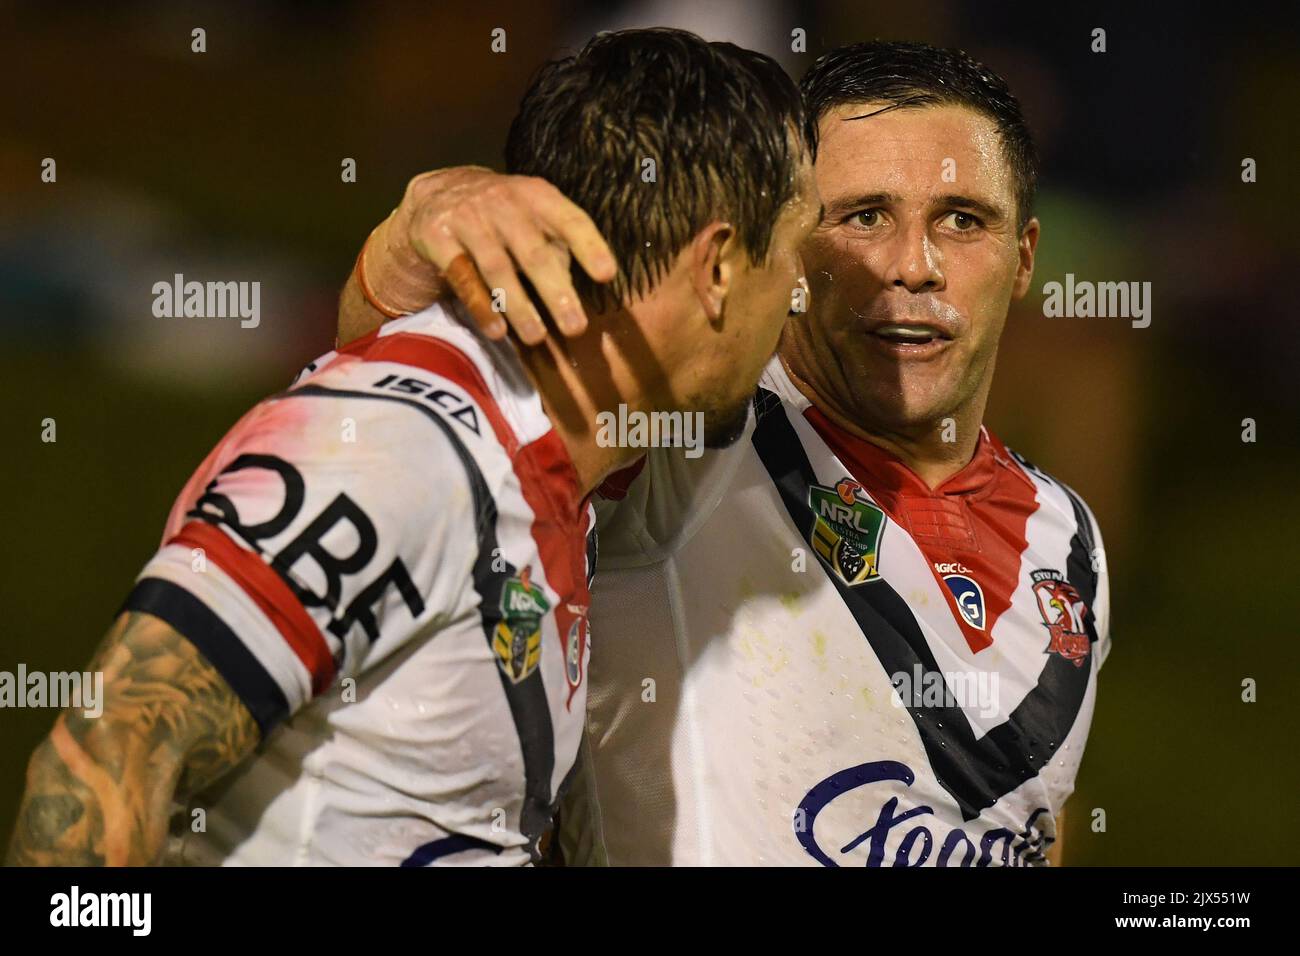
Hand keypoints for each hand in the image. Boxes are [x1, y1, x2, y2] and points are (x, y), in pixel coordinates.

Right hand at [392, 167, 617, 343]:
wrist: (437, 194)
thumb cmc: (504, 216)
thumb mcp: (534, 219)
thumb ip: (558, 248)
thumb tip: (576, 289)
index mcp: (537, 197)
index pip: (569, 220)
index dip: (589, 246)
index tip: (607, 275)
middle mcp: (504, 203)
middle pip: (534, 252)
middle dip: (556, 292)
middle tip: (576, 327)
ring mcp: (469, 219)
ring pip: (498, 268)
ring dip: (519, 306)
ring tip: (537, 338)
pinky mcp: (438, 237)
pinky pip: (462, 277)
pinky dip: (480, 306)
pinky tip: (497, 331)